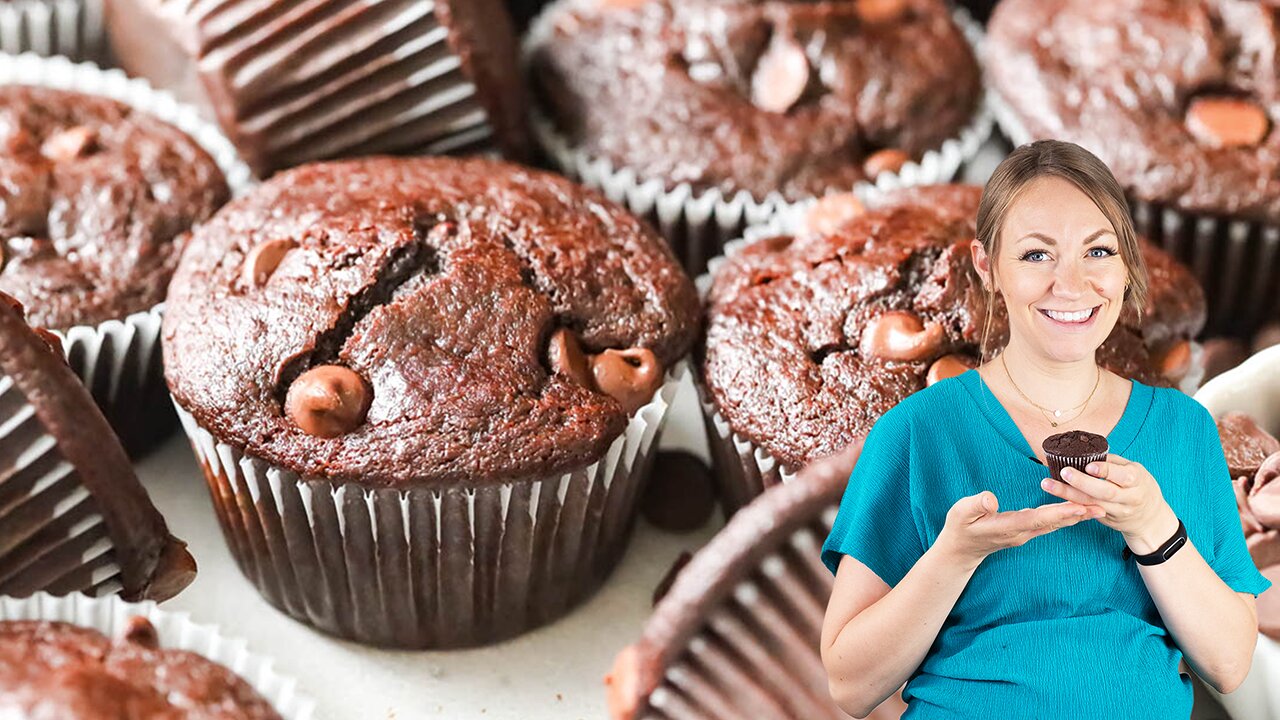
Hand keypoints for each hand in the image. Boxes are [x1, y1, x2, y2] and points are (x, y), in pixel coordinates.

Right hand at [937, 490, 1103, 569]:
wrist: (961, 550)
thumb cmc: (960, 528)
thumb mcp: (960, 513)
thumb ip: (976, 505)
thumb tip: (991, 498)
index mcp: (1008, 526)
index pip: (1038, 518)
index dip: (1059, 512)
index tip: (1079, 507)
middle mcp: (1021, 532)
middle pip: (1054, 523)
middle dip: (1077, 515)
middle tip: (1101, 507)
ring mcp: (1024, 534)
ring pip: (1055, 525)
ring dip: (1076, 517)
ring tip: (1096, 509)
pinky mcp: (1025, 532)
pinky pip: (1050, 524)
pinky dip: (1065, 517)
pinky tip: (1075, 511)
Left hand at [1040, 454, 1178, 553]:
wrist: (1149, 518)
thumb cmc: (1139, 486)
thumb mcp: (1134, 470)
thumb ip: (1113, 462)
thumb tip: (1088, 451)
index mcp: (1138, 481)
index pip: (1123, 476)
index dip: (1106, 471)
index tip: (1089, 466)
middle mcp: (1129, 498)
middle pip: (1105, 492)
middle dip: (1082, 483)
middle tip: (1064, 472)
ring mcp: (1117, 511)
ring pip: (1091, 504)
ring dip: (1067, 494)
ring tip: (1048, 484)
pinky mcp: (1105, 519)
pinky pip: (1086, 511)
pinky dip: (1069, 503)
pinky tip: (1054, 495)